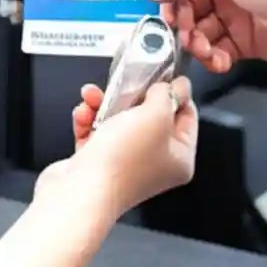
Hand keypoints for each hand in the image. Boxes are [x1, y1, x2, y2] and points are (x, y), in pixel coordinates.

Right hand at [65, 78, 197, 215]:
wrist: (80, 190)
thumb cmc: (120, 162)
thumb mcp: (155, 115)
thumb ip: (166, 94)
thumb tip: (174, 85)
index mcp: (179, 158)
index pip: (186, 117)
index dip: (174, 93)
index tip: (161, 76)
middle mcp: (154, 163)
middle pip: (149, 116)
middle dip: (130, 97)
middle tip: (123, 86)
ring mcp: (125, 163)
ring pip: (118, 121)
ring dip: (103, 105)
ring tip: (92, 98)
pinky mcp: (98, 162)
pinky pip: (95, 132)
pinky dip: (87, 120)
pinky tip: (82, 114)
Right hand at [143, 0, 266, 72]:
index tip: (161, 10)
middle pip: (183, 2)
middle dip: (180, 21)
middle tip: (185, 33)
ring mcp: (234, 10)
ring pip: (196, 28)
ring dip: (195, 42)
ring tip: (206, 50)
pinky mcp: (244, 38)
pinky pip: (215, 48)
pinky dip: (212, 57)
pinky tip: (219, 60)